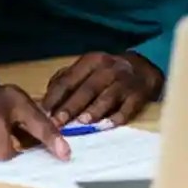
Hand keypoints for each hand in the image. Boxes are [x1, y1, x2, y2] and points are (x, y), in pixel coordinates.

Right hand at [0, 74, 69, 161]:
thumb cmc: (0, 105)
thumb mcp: (21, 108)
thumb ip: (38, 129)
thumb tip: (60, 152)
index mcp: (16, 100)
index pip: (38, 123)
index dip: (52, 140)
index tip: (65, 155)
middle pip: (2, 151)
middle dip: (3, 153)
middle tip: (1, 144)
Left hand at [41, 52, 162, 127]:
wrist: (143, 68)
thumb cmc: (108, 72)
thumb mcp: (87, 68)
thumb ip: (67, 80)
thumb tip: (46, 100)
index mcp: (90, 61)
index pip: (69, 79)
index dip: (55, 96)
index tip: (44, 112)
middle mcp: (107, 69)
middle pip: (87, 88)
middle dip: (71, 107)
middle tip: (57, 123)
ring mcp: (124, 81)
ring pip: (107, 96)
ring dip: (94, 110)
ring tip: (82, 123)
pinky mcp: (138, 94)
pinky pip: (128, 107)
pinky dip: (117, 117)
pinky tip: (106, 125)